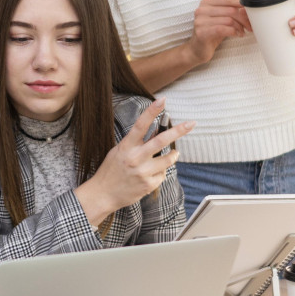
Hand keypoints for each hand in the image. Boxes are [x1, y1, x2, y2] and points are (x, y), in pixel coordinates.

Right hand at [77, 99, 193, 222]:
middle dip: (178, 131)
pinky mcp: (148, 184)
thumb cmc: (111, 170)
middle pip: (161, 141)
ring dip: (174, 155)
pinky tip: (151, 174)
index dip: (152, 112)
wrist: (103, 194)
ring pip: (168, 159)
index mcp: (126, 147)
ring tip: (174, 153)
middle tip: (191, 123)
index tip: (163, 100)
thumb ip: (136, 143)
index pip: (141, 125)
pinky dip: (161, 172)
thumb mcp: (119, 151)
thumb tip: (155, 132)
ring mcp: (142, 172)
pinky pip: (163, 174)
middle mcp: (135, 158)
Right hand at [185, 0, 250, 65]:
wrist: (197, 49)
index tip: (251, 13)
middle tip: (249, 26)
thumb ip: (230, 3)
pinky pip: (223, 29)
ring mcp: (200, 21)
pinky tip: (236, 35)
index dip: (243, 5)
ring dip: (239, 27)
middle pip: (231, 10)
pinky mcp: (202, 32)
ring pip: (229, 20)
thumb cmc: (211, 32)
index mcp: (206, 3)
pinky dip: (233, 32)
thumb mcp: (222, 16)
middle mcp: (201, 10)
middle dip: (244, 19)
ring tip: (241, 32)